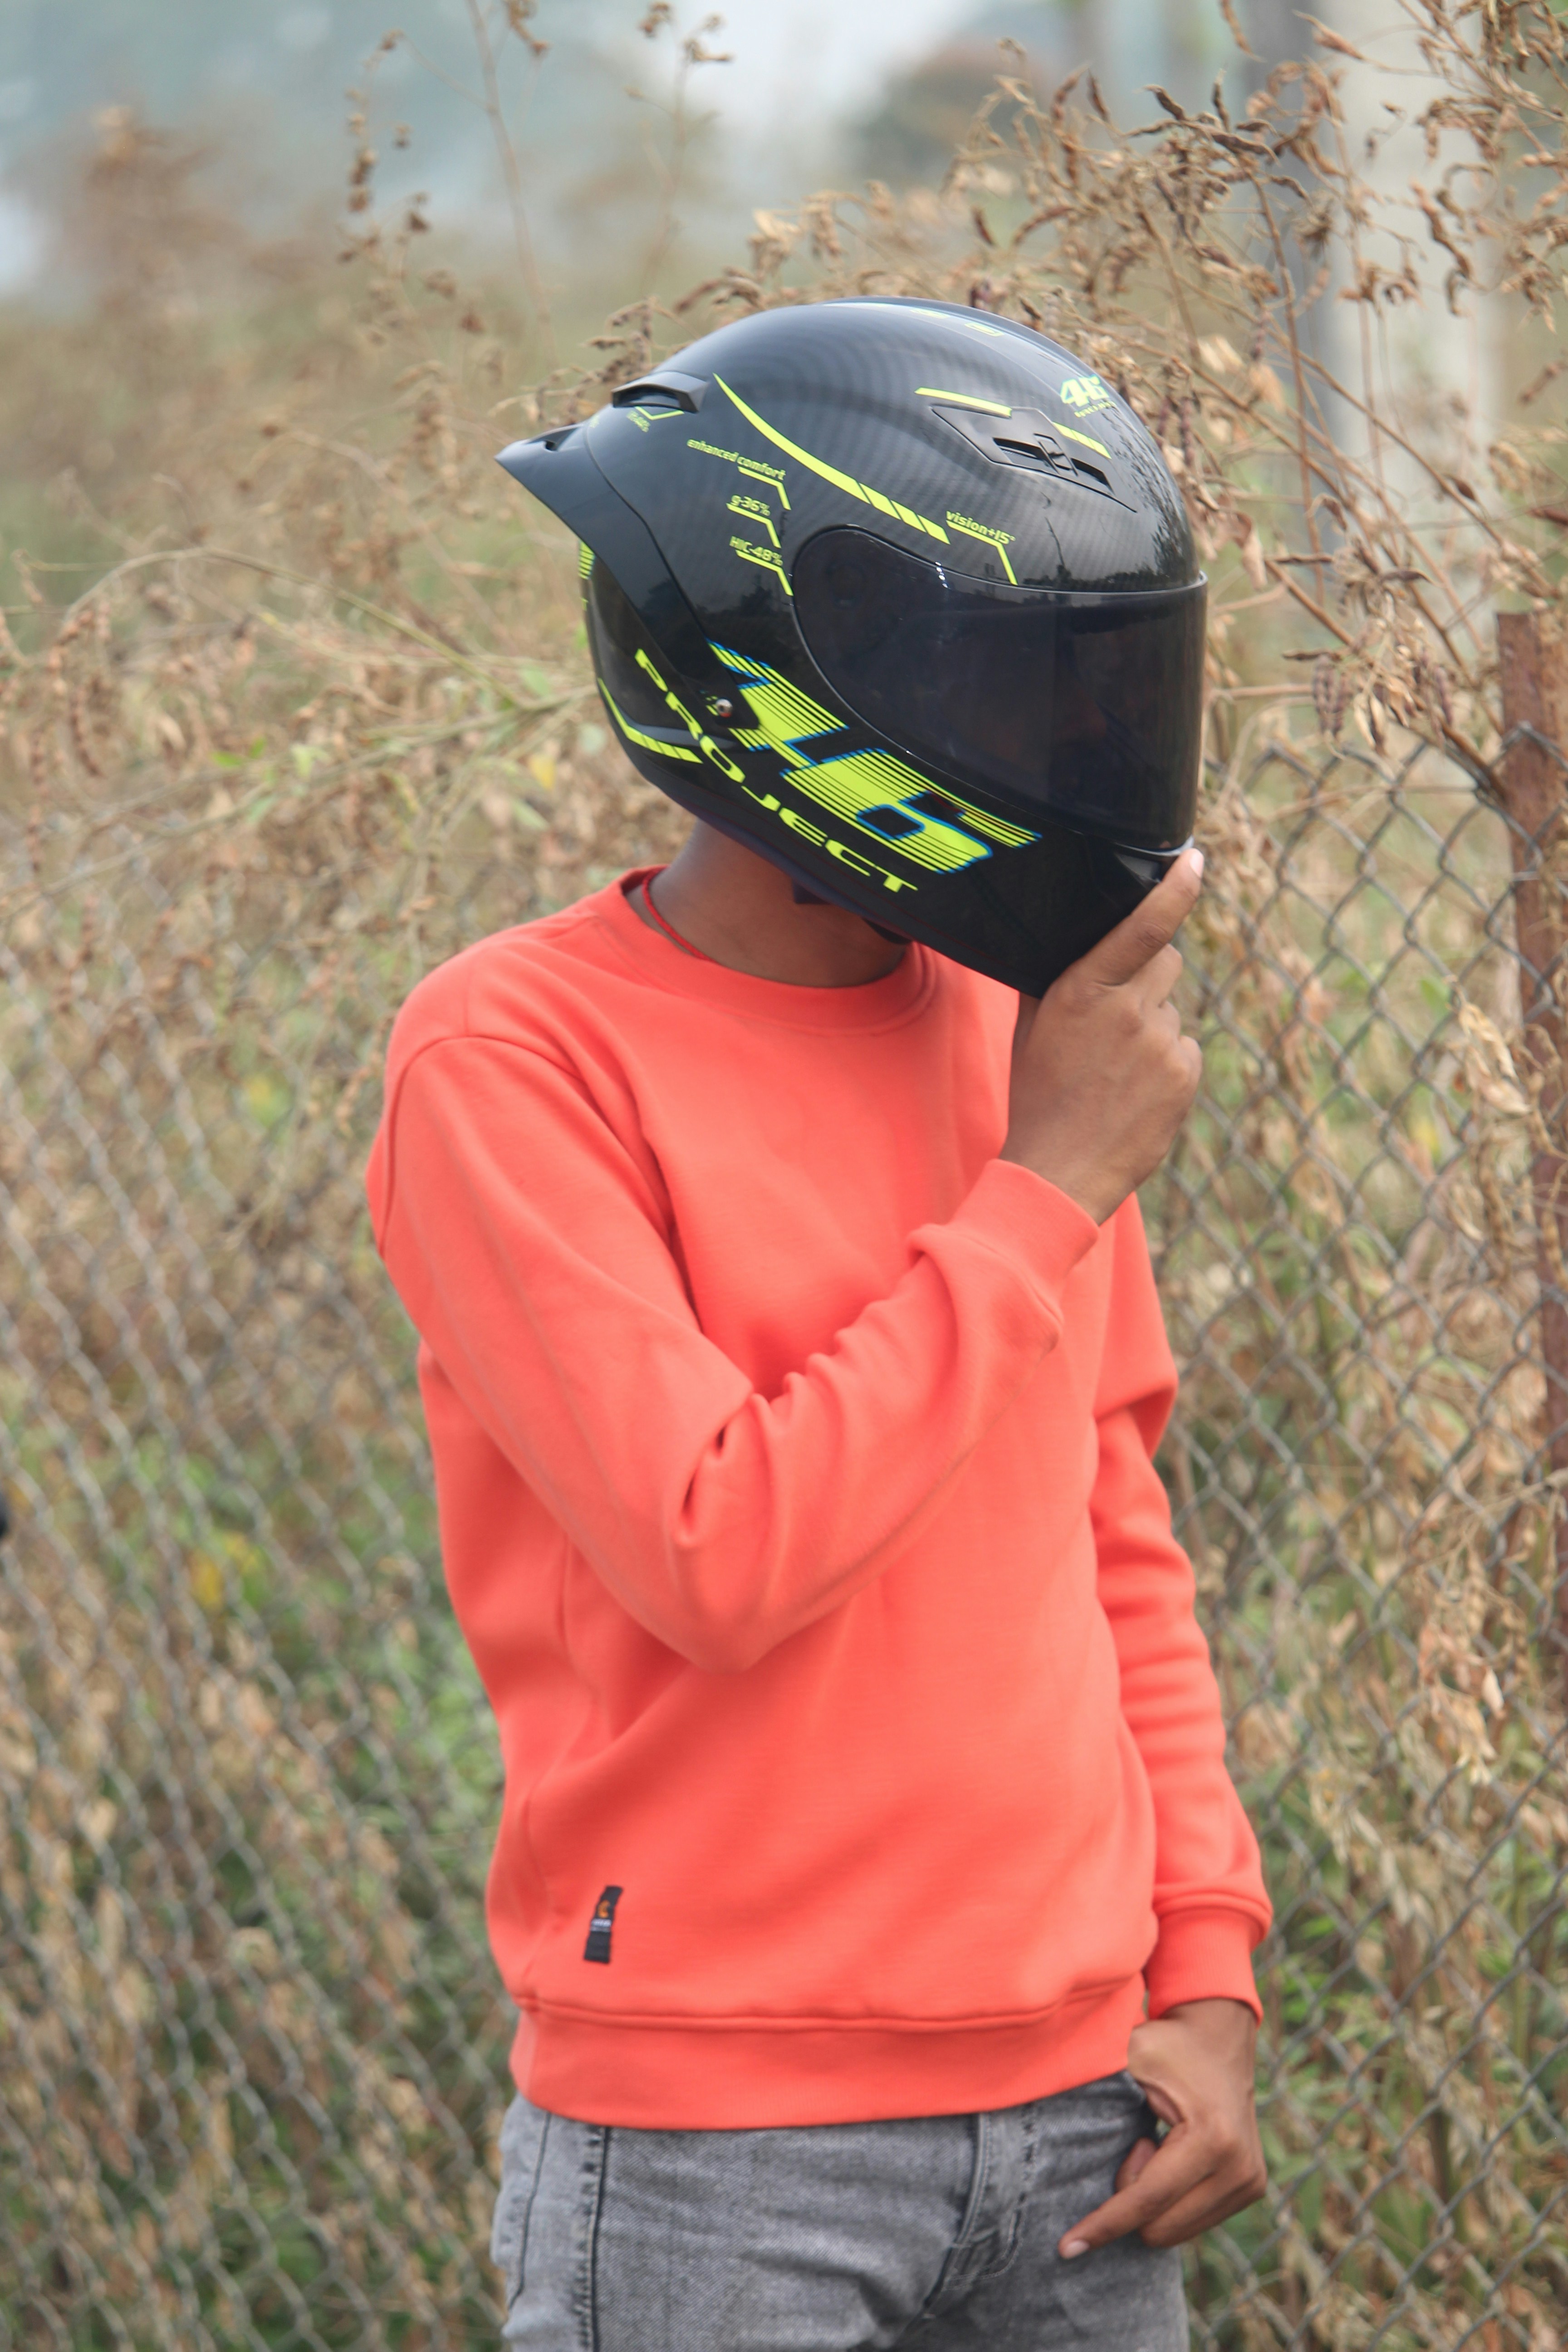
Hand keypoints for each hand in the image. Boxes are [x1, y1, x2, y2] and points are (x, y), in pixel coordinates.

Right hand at [1000, 849, 1203, 1222]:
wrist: (1060, 1171)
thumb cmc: (1038, 1095)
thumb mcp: (1032, 1029)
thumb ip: (1054, 981)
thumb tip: (1067, 941)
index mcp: (1083, 990)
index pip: (1143, 926)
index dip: (1175, 889)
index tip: (1194, 860)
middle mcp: (1128, 1011)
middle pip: (1166, 962)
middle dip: (1148, 976)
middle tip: (1118, 1015)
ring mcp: (1161, 1044)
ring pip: (1172, 1009)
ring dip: (1152, 1026)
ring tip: (1117, 1069)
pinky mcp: (1185, 1075)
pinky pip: (1185, 1047)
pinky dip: (1167, 1062)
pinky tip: (1136, 1090)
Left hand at [1059, 1999, 1266, 2257]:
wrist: (1219, 2036)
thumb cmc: (1167, 2046)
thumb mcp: (1129, 2056)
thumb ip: (1093, 2079)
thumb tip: (1037, 2095)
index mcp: (1212, 2139)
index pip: (1146, 2201)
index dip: (1102, 2225)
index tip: (1066, 2248)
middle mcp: (1240, 2168)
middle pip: (1159, 2227)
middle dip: (1131, 2195)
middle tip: (1138, 2143)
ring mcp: (1249, 2182)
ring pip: (1174, 2232)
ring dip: (1151, 2197)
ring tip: (1155, 2145)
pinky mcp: (1250, 2188)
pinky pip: (1192, 2222)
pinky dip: (1169, 2199)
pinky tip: (1171, 2158)